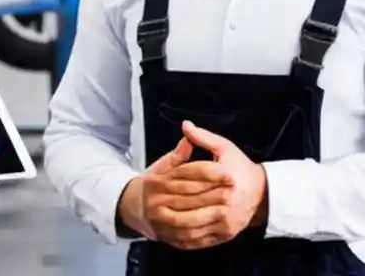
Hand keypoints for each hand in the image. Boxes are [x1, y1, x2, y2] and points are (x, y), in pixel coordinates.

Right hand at [119, 129, 233, 242]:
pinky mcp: (164, 235)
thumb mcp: (163, 165)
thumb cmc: (154, 185)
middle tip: (233, 190)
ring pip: (187, 216)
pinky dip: (200, 233)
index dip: (209, 173)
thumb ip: (179, 153)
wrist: (132, 207)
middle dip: (213, 192)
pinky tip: (214, 227)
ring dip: (208, 213)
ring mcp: (160, 218)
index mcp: (158, 179)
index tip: (228, 174)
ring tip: (227, 209)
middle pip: (189, 194)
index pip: (188, 173)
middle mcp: (157, 198)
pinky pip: (184, 236)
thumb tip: (189, 129)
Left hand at [153, 121, 268, 249]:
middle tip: (153, 206)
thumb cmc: (241, 168)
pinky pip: (203, 239)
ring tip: (159, 222)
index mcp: (226, 181)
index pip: (193, 183)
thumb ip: (203, 138)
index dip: (174, 185)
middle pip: (192, 206)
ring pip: (195, 226)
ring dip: (176, 226)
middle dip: (172, 207)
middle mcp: (227, 205)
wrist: (262, 192)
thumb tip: (185, 125)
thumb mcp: (224, 148)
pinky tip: (174, 233)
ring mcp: (227, 223)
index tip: (158, 185)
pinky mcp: (227, 235)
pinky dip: (187, 238)